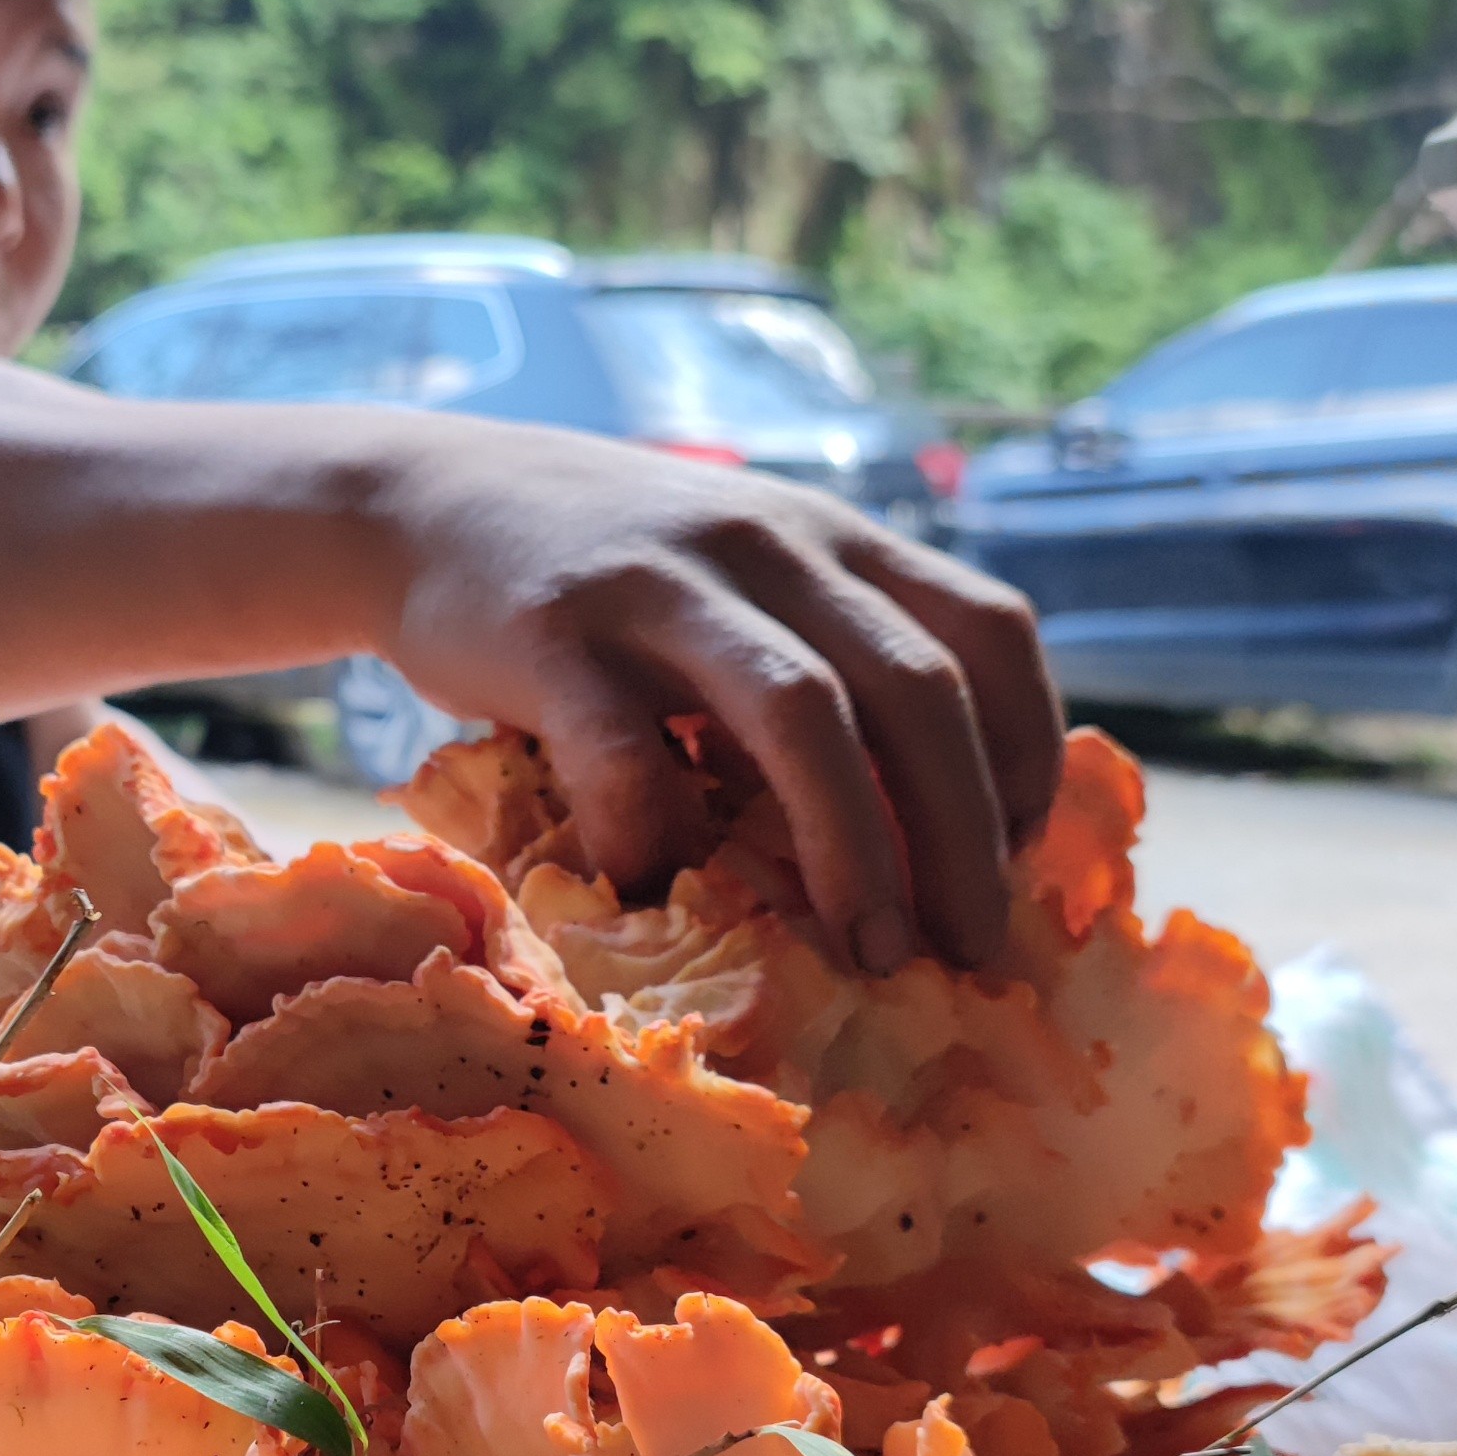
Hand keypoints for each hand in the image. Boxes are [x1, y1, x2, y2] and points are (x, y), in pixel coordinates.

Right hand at [372, 426, 1062, 975]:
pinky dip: (657, 838)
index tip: (1021, 858)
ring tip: (870, 954)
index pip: (990, 630)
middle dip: (963, 836)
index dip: (1030, 753)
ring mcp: (663, 584)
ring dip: (855, 850)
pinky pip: (627, 752)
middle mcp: (770, 545)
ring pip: (803, 715)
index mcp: (836, 537)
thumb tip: (936, 824)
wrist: (427, 502)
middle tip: (970, 948)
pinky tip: (662, 896)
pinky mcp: (555, 634)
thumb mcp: (747, 573)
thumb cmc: (610, 573)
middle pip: (916, 688)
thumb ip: (832, 651)